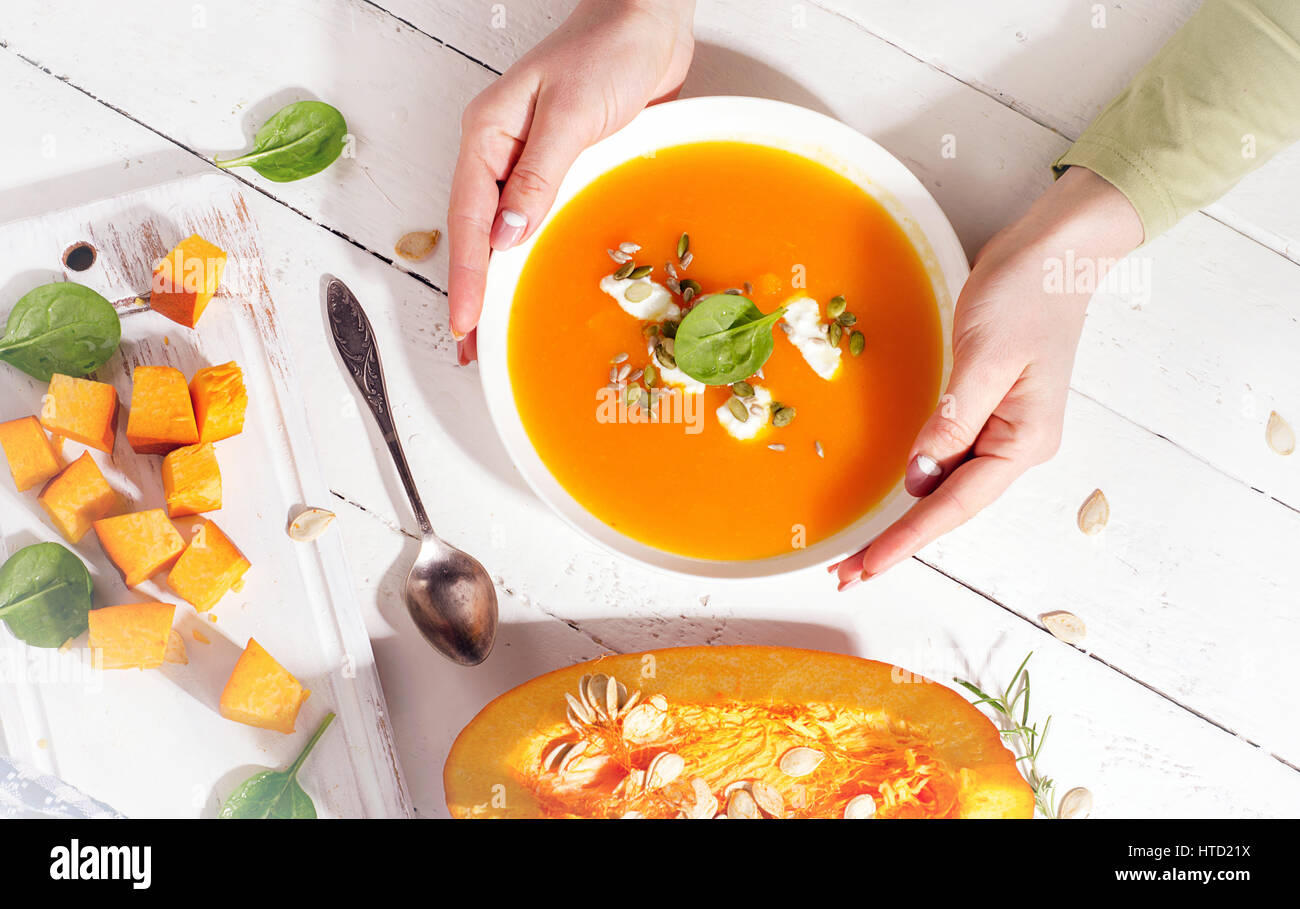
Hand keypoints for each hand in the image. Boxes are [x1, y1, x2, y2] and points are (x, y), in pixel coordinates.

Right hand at [447, 0, 695, 363]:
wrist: (648, 20)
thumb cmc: (607, 48)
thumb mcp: (570, 111)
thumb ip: (539, 174)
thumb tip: (508, 235)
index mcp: (487, 135)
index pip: (469, 219)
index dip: (467, 276)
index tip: (466, 323)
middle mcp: (502, 153)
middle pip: (478, 234)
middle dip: (474, 290)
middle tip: (472, 346)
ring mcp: (531, 164)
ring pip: (506, 233)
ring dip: (501, 281)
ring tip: (496, 330)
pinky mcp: (564, 170)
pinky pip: (542, 222)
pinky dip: (534, 256)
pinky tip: (536, 284)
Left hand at [831, 166, 1143, 589]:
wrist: (1056, 253)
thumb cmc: (1026, 295)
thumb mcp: (984, 357)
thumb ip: (952, 419)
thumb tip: (920, 476)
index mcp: (1024, 441)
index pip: (955, 506)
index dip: (907, 540)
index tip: (867, 567)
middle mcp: (1018, 447)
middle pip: (951, 508)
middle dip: (900, 542)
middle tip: (847, 574)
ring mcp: (1006, 432)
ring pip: (950, 490)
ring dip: (907, 521)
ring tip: (862, 552)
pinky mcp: (991, 413)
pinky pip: (951, 460)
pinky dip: (921, 483)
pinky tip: (897, 503)